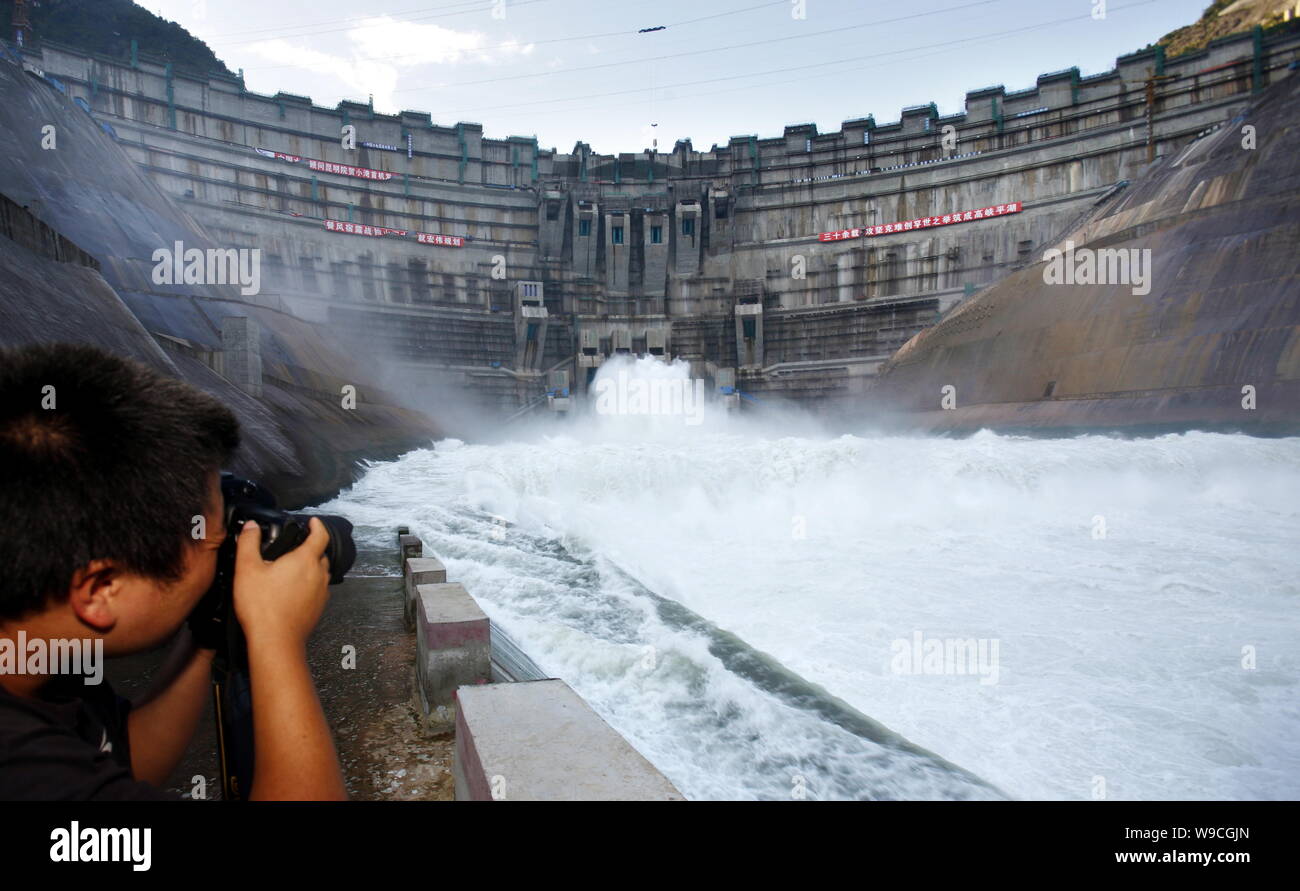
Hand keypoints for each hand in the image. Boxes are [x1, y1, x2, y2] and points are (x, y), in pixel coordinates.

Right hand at [232, 517, 330, 647]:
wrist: (275, 640)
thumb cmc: (262, 607)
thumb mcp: (247, 569)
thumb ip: (248, 543)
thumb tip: (251, 527)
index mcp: (305, 560)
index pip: (321, 535)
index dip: (317, 525)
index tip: (313, 522)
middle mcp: (318, 574)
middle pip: (321, 554)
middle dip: (311, 547)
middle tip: (296, 546)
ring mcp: (321, 592)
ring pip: (321, 572)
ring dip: (311, 567)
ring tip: (292, 568)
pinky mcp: (318, 607)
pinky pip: (318, 589)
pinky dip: (309, 585)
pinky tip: (292, 591)